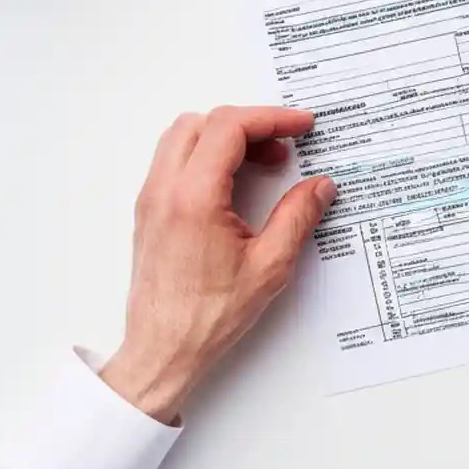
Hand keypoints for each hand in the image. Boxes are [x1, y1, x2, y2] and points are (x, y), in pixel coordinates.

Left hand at [100, 107, 336, 422]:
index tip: (301, 125)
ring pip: (184, 136)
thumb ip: (297, 217)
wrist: (162, 350)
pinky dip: (206, 155)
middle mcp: (165, 189)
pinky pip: (174, 161)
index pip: (230, 127)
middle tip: (285, 145)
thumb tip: (319, 186)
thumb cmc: (209, 317)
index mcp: (194, 197)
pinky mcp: (149, 211)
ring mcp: (151, 199)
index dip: (271, 118)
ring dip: (225, 137)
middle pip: (204, 122)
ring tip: (263, 164)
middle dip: (249, 124)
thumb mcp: (269, 267)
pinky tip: (235, 182)